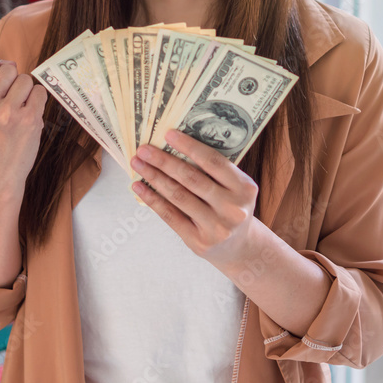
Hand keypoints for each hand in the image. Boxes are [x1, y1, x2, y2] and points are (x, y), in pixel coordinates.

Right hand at [0, 52, 47, 196]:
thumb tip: (6, 61)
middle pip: (8, 68)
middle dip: (11, 81)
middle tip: (6, 104)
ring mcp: (6, 114)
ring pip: (25, 80)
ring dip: (25, 92)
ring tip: (15, 112)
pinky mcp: (28, 121)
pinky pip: (40, 92)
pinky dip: (37, 101)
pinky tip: (27, 116)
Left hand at [129, 129, 258, 265]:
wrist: (240, 248)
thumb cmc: (232, 208)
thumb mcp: (235, 188)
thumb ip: (214, 171)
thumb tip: (173, 147)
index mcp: (244, 188)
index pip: (213, 162)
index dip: (189, 146)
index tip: (168, 134)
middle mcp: (233, 208)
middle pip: (191, 178)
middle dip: (164, 161)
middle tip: (143, 149)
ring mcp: (216, 227)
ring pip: (178, 196)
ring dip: (154, 177)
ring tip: (137, 164)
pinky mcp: (199, 241)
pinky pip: (170, 216)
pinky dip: (152, 200)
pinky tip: (139, 188)